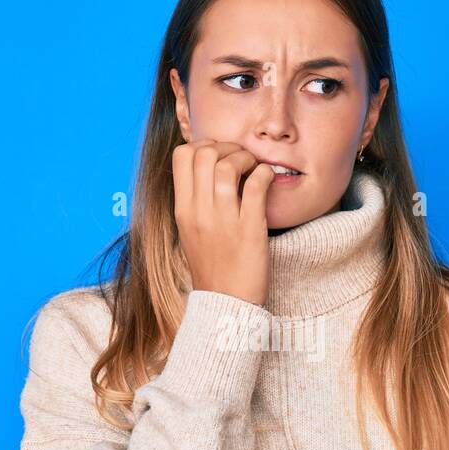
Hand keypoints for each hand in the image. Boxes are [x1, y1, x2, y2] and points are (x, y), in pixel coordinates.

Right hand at [171, 139, 275, 306]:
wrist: (227, 304)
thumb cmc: (214, 267)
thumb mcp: (192, 231)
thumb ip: (196, 201)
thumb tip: (210, 169)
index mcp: (182, 210)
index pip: (181, 156)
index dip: (202, 145)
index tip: (219, 155)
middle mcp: (198, 212)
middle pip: (203, 153)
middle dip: (226, 147)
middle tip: (240, 159)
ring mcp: (223, 221)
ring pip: (227, 166)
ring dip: (246, 158)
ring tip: (254, 169)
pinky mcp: (249, 229)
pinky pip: (256, 185)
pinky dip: (264, 174)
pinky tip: (267, 181)